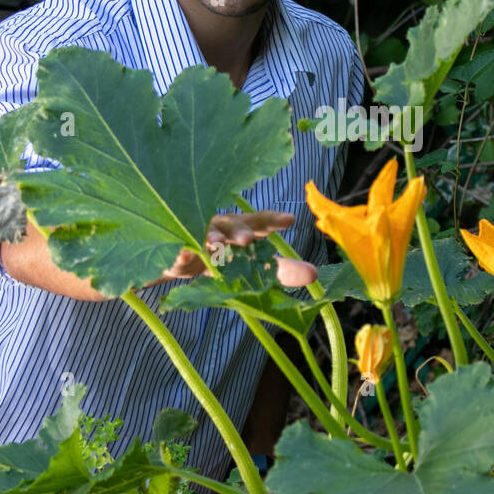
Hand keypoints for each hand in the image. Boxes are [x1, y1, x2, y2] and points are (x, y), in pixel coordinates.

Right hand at [148, 211, 316, 286]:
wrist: (184, 259)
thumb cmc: (226, 257)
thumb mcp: (254, 264)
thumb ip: (283, 270)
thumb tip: (315, 275)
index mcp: (244, 228)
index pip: (262, 222)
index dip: (274, 220)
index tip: (289, 219)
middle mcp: (223, 227)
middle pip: (234, 225)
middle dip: (241, 230)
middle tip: (248, 238)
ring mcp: (198, 236)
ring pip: (206, 235)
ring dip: (212, 239)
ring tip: (215, 246)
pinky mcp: (178, 251)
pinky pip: (180, 251)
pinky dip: (181, 253)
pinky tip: (183, 255)